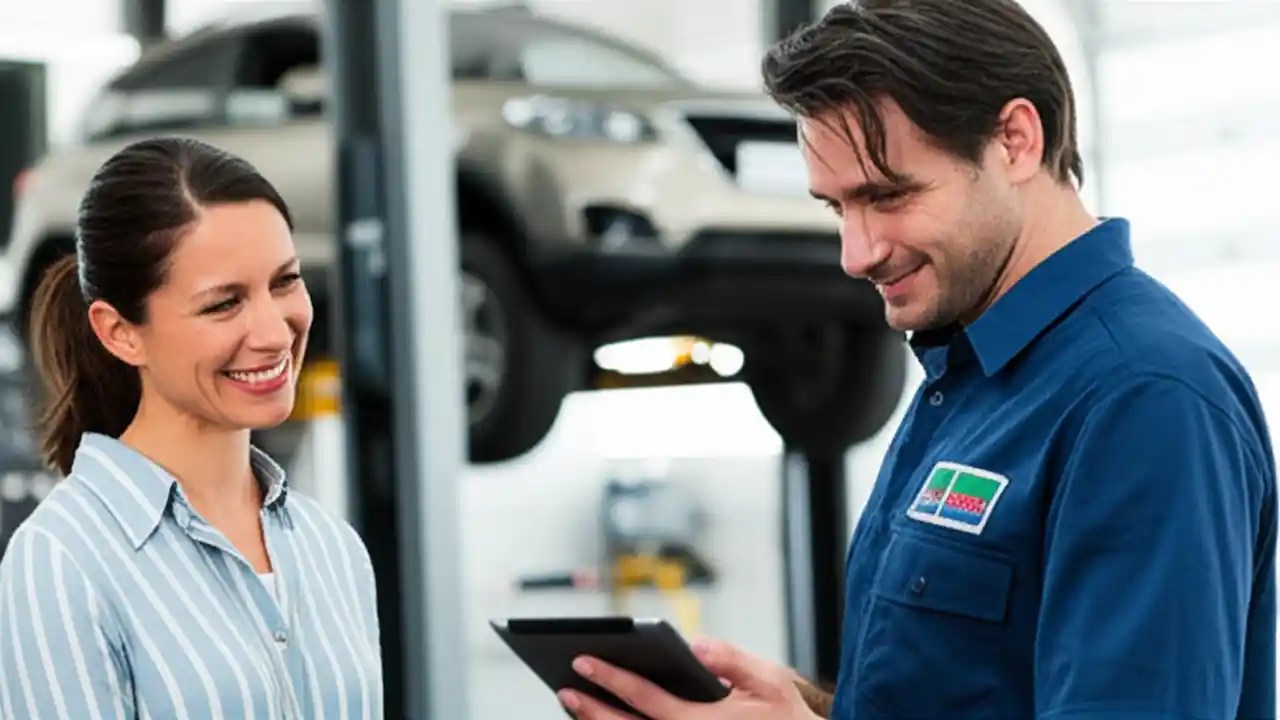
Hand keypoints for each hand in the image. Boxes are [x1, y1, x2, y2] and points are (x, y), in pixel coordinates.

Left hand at [557, 638, 817, 719]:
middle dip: (592, 708)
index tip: (584, 661)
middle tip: (565, 687)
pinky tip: (602, 719)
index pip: (646, 699)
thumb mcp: (769, 681)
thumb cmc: (783, 715)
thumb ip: (733, 660)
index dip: (612, 679)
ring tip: (574, 703)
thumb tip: (696, 644)